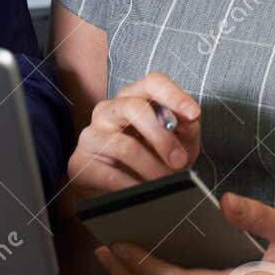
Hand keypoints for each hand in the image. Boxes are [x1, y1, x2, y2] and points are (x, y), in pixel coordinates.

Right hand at [64, 72, 200, 199]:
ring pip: (126, 146)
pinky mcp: (81, 162)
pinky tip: (143, 192)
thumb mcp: (177, 142)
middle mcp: (110, 109)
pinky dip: (133, 186)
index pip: (153, 82)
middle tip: (179, 161)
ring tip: (164, 182)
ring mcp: (92, 133)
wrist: (117, 190)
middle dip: (163, 137)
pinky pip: (110, 175)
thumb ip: (186, 127)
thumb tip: (189, 117)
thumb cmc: (151, 158)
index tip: (193, 114)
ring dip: (152, 168)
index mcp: (134, 97)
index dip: (174, 95)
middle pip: (136, 108)